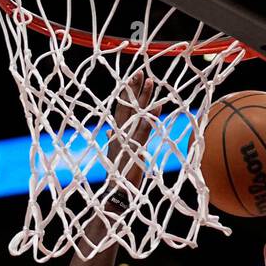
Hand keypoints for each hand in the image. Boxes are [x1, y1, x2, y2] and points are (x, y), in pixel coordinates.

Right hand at [107, 72, 162, 191]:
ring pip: (136, 114)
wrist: (115, 195)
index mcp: (116, 135)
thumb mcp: (115, 156)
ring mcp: (127, 140)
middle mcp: (120, 134)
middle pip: (127, 106)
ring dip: (142, 97)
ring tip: (149, 80)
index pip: (122, 110)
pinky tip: (157, 106)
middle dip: (133, 88)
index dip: (126, 93)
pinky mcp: (134, 148)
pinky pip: (144, 130)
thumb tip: (108, 133)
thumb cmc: (117, 178)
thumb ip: (112, 142)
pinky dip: (150, 118)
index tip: (132, 78)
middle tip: (140, 71)